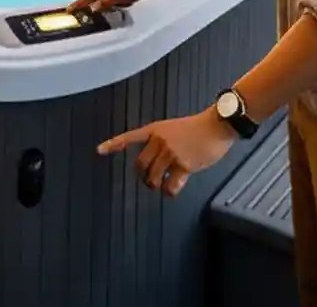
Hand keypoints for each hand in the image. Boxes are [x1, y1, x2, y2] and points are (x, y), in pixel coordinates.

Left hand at [97, 109, 237, 196]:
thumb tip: (159, 163)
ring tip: (162, 185)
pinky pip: (170, 186)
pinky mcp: (183, 165)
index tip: (99, 151)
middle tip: (149, 180)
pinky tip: (172, 190)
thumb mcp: (175, 128)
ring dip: (155, 185)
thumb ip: (163, 142)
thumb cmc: (199, 127)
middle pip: (140, 165)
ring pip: (153, 178)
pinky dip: (169, 192)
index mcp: (156, 130)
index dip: (114, 145)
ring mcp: (171, 153)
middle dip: (143, 176)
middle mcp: (160, 141)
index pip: (130, 137)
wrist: (217, 125)